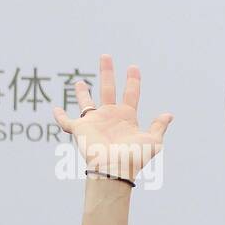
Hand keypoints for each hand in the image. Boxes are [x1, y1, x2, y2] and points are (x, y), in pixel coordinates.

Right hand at [52, 54, 173, 180]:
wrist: (115, 169)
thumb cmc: (134, 157)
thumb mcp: (153, 142)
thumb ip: (158, 127)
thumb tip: (169, 115)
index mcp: (127, 117)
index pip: (131, 94)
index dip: (133, 81)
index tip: (134, 67)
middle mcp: (110, 117)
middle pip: (108, 89)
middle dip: (107, 73)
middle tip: (106, 56)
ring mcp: (94, 122)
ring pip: (86, 102)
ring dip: (82, 93)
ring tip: (80, 82)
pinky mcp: (80, 129)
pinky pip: (66, 122)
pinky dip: (60, 116)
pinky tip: (55, 109)